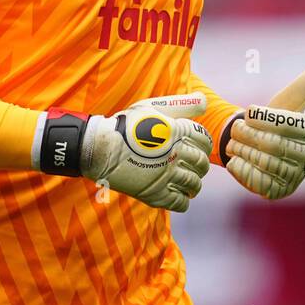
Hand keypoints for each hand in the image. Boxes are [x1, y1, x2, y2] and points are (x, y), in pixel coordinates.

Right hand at [79, 92, 212, 211]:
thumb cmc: (125, 126)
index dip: (204, 144)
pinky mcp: (155, 193)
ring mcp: (166, 175)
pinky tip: (177, 195)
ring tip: (189, 185)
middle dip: (201, 166)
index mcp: (175, 131)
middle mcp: (174, 153)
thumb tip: (205, 102)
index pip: (204, 139)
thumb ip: (180, 105)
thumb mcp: (152, 108)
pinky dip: (182, 201)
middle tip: (195, 168)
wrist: (100, 148)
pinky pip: (180, 203)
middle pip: (202, 162)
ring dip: (194, 185)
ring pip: (194, 184)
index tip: (198, 148)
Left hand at [224, 64, 304, 199]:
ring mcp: (295, 177)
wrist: (257, 149)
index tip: (249, 111)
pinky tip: (234, 161)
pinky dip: (243, 171)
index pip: (290, 124)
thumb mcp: (286, 103)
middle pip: (275, 145)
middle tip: (235, 128)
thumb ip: (303, 87)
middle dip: (250, 134)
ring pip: (266, 163)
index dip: (266, 117)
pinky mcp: (279, 192)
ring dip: (244, 150)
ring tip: (232, 143)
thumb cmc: (272, 123)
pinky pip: (260, 183)